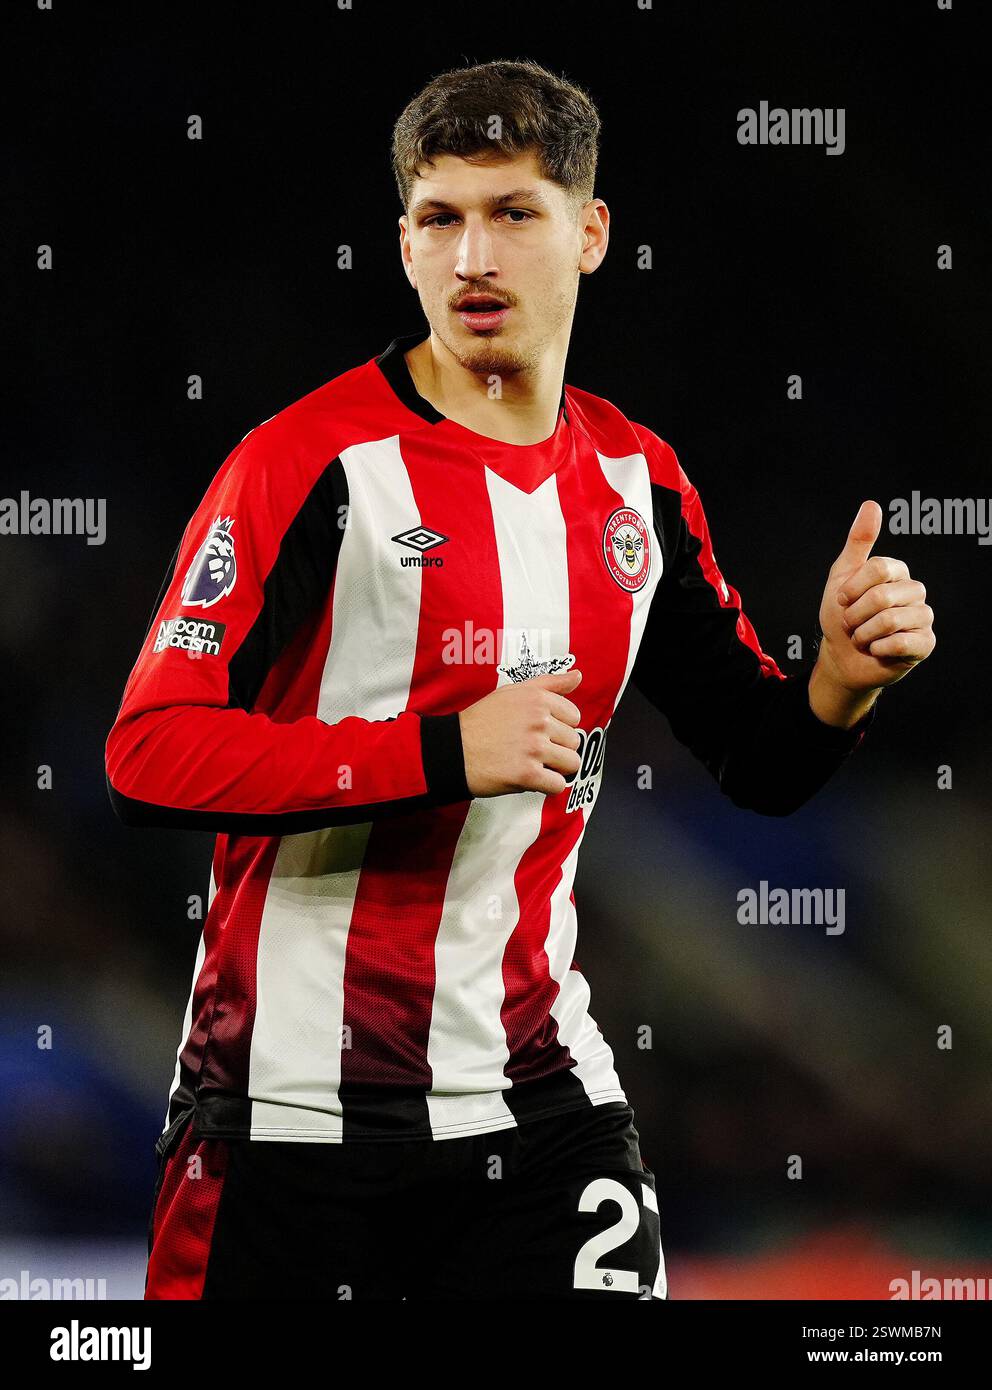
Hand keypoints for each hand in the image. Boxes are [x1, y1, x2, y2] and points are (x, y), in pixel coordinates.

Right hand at [457, 669, 582, 796]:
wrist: (452, 750)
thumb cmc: (481, 722)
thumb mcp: (512, 692)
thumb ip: (549, 683)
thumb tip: (577, 676)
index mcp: (537, 699)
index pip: (574, 717)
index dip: (559, 727)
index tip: (541, 732)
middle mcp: (538, 721)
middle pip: (574, 741)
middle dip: (558, 748)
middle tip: (533, 750)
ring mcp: (534, 748)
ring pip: (571, 763)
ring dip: (556, 768)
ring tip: (535, 764)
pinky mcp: (528, 774)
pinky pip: (558, 785)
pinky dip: (548, 786)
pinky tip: (532, 779)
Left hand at [814, 500, 934, 713]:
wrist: (842, 657)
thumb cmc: (841, 615)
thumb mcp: (842, 576)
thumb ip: (858, 541)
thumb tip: (872, 504)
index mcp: (897, 571)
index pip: (878, 568)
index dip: (852, 588)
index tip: (843, 600)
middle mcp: (914, 591)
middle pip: (882, 596)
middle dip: (855, 615)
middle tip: (852, 624)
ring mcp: (923, 617)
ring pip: (890, 620)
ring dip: (864, 634)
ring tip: (863, 637)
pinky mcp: (926, 643)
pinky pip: (901, 643)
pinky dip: (878, 649)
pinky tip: (877, 650)